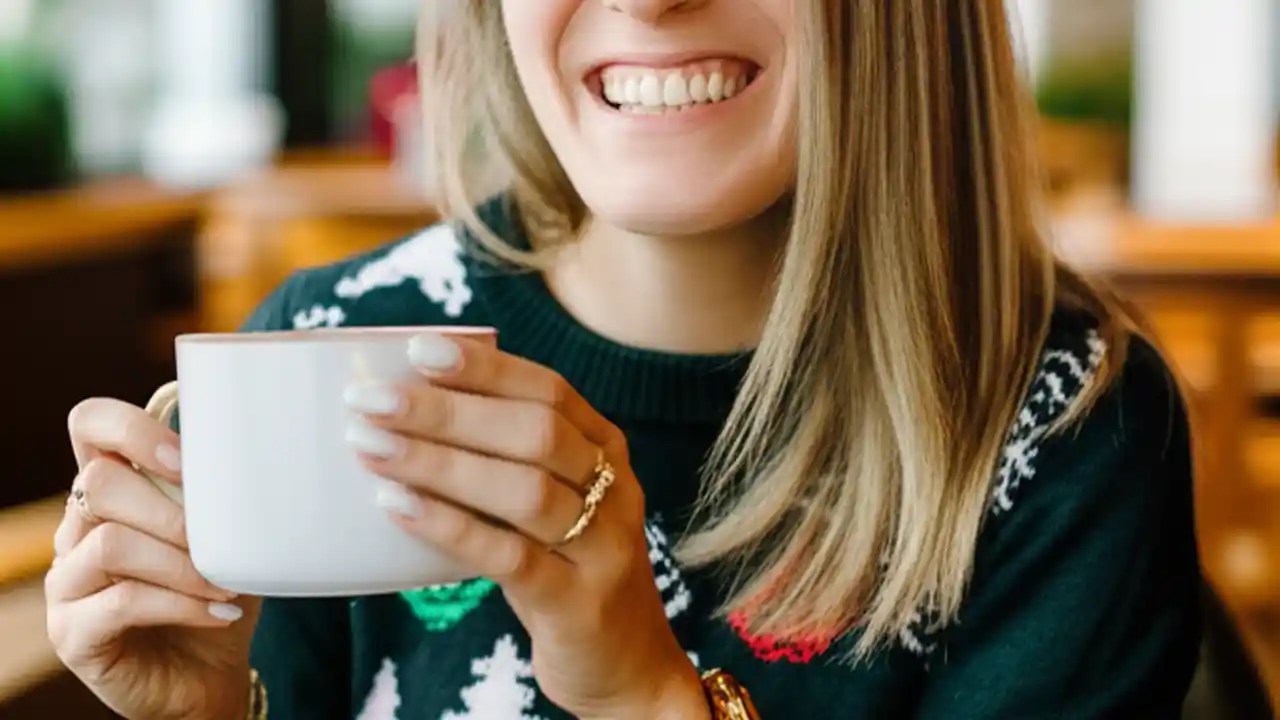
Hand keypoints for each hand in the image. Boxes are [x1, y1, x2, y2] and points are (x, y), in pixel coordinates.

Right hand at [45, 398, 258, 719]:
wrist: (209, 674)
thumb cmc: (218, 591)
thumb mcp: (229, 534)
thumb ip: (227, 492)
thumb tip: (268, 452)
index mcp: (112, 489)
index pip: (90, 424)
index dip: (133, 429)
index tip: (187, 462)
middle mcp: (78, 528)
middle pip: (99, 483)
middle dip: (171, 510)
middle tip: (219, 540)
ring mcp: (68, 580)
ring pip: (110, 543)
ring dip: (182, 562)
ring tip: (225, 583)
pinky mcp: (72, 631)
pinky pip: (120, 602)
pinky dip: (180, 603)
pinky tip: (218, 611)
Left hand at [344, 333, 709, 719]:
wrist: (627, 664)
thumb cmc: (565, 569)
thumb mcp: (552, 504)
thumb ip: (506, 460)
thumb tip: (405, 408)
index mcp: (608, 451)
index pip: (551, 391)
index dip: (486, 368)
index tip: (417, 349)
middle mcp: (616, 491)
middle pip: (537, 432)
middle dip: (449, 410)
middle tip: (371, 399)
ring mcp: (603, 548)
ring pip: (524, 490)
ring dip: (440, 462)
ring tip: (370, 446)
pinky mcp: (578, 604)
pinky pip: (510, 557)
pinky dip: (449, 527)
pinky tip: (396, 507)